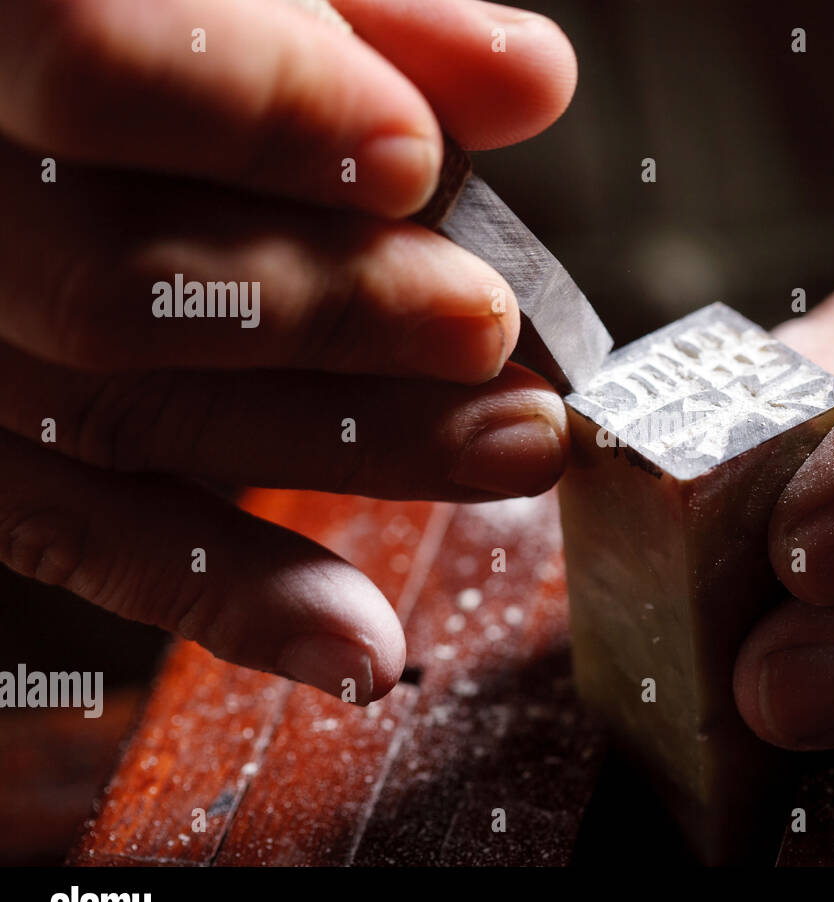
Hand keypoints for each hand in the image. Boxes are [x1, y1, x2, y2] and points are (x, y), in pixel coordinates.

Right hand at [0, 0, 575, 702]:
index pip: (87, 53)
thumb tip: (526, 77)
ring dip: (344, 447)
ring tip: (512, 444)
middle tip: (489, 328)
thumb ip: (360, 10)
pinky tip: (363, 647)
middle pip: (115, 282)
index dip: (266, 109)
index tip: (416, 158)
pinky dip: (232, 595)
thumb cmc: (128, 29)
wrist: (27, 104)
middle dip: (335, 310)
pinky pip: (81, 537)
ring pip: (118, 418)